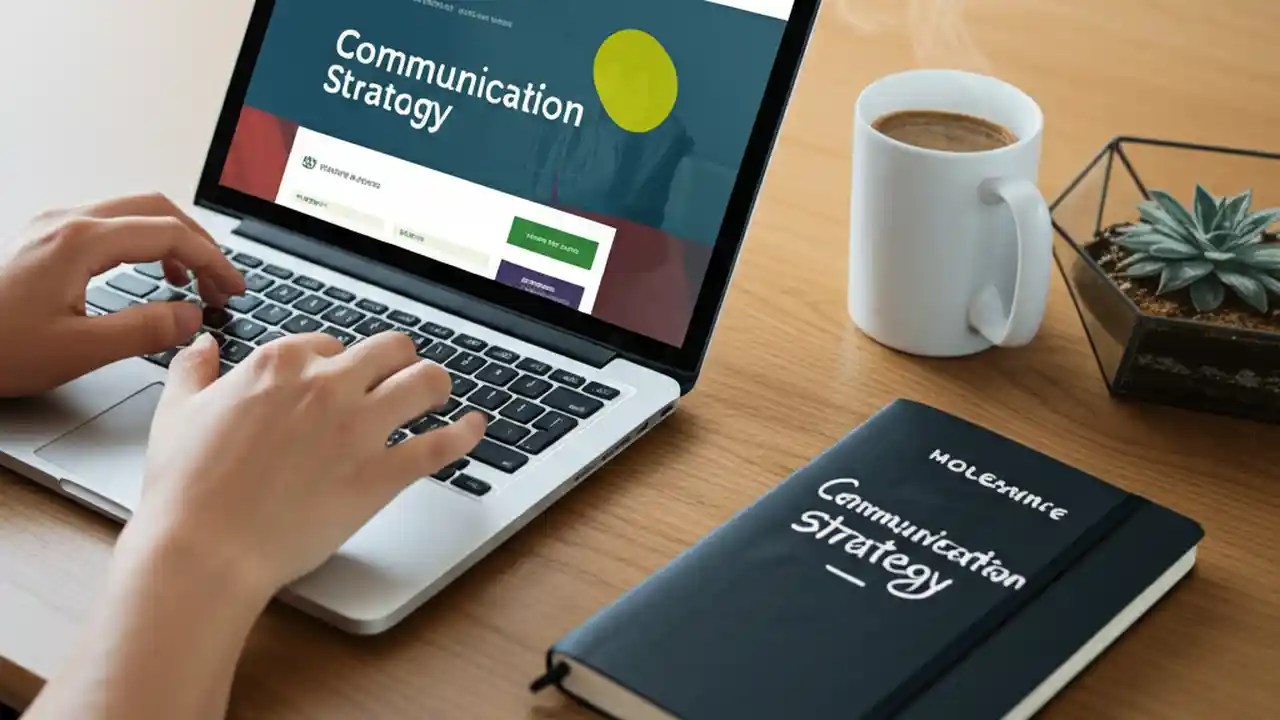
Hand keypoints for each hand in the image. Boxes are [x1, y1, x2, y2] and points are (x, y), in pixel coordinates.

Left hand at [0, 194, 245, 396]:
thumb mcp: (79, 350)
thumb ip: (144, 331)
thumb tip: (191, 316)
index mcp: (79, 242)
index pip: (168, 234)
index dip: (212, 260)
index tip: (233, 287)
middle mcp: (67, 223)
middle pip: (156, 209)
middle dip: (199, 242)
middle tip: (222, 282)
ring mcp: (53, 227)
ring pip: (134, 212)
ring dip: (173, 240)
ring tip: (194, 280)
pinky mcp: (46, 241)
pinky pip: (111, 225)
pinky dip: (145, 243)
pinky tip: (153, 274)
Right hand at [119, 330, 485, 606]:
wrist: (205, 548)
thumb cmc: (186, 489)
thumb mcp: (176, 413)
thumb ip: (194, 372)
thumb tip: (202, 346)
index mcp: (280, 365)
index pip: (329, 345)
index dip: (337, 363)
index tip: (337, 380)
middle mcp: (326, 387)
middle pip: (389, 350)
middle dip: (398, 359)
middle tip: (400, 375)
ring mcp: (359, 428)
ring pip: (424, 382)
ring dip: (436, 384)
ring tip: (439, 393)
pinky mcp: (381, 474)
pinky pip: (440, 445)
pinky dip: (465, 434)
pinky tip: (475, 427)